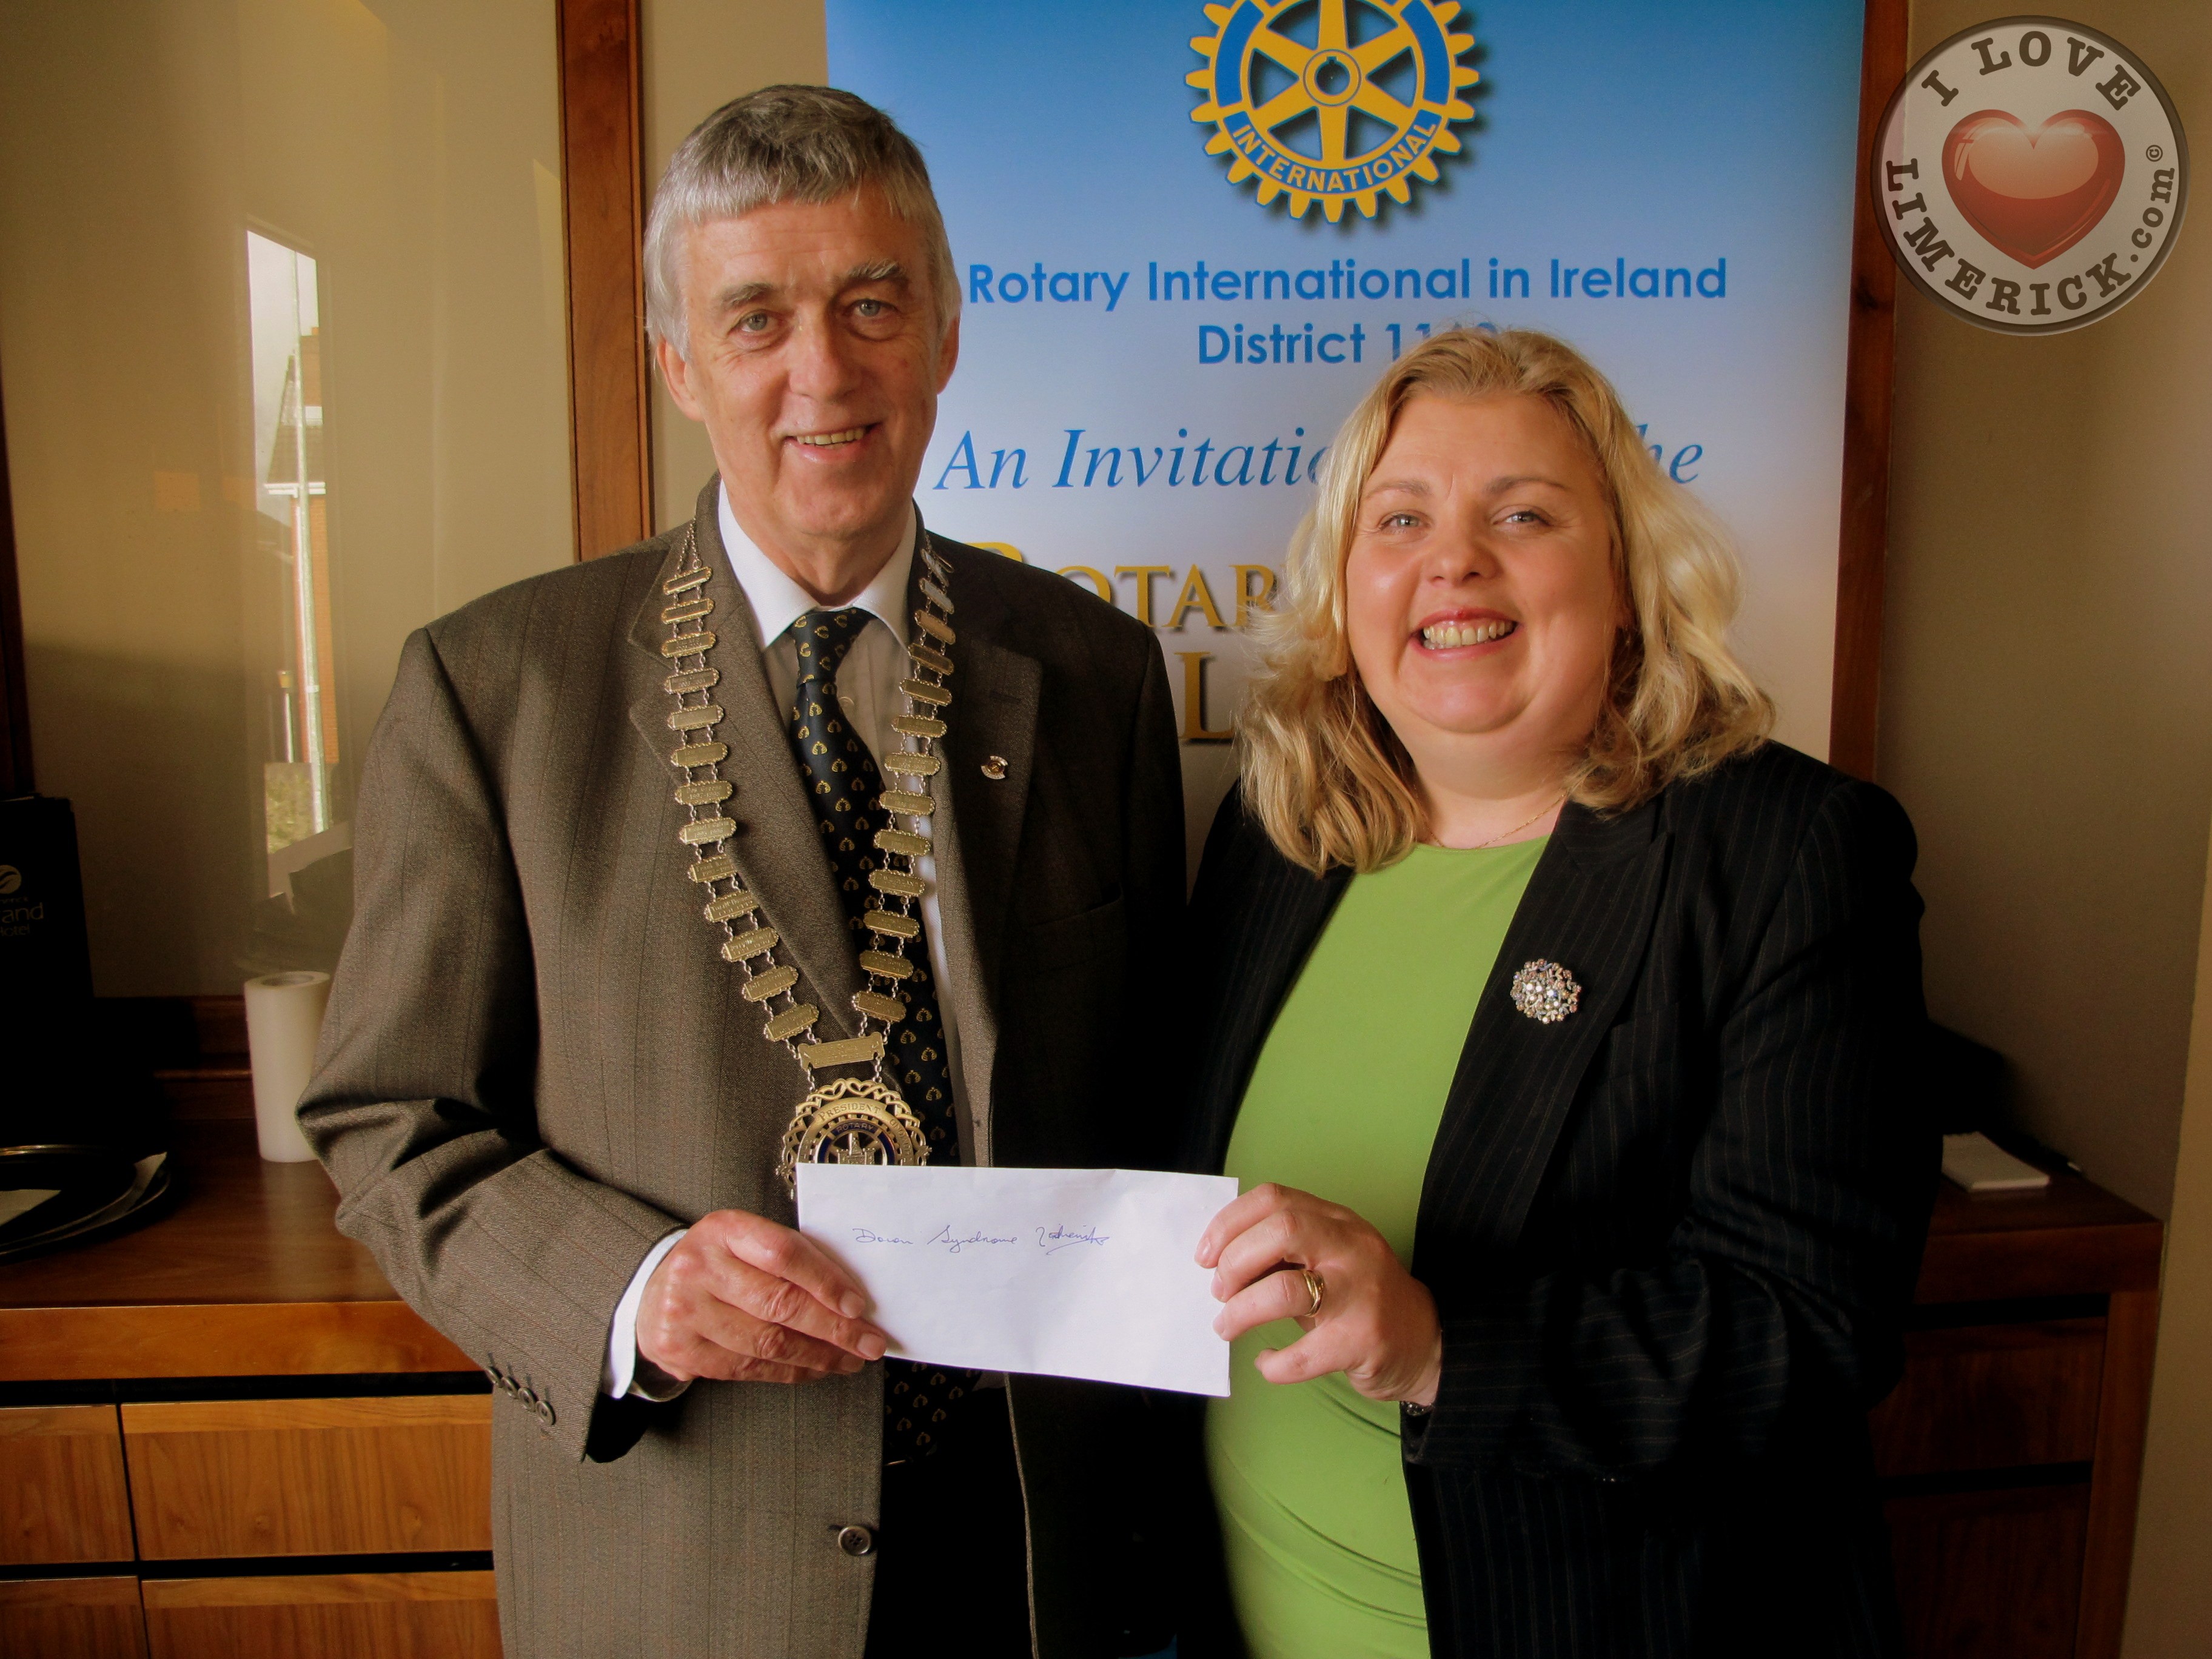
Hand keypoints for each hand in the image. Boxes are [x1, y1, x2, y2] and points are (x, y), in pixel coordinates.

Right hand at [637, 1208, 887, 1384]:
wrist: (651, 1292)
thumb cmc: (717, 1263)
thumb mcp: (745, 1241)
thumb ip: (792, 1257)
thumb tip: (852, 1294)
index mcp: (723, 1229)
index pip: (783, 1254)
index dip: (826, 1281)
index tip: (859, 1305)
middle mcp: (700, 1268)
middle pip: (779, 1304)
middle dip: (835, 1328)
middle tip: (870, 1342)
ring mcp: (686, 1312)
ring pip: (768, 1343)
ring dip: (820, 1356)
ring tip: (851, 1359)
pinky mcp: (682, 1351)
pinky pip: (750, 1368)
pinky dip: (792, 1371)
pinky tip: (817, 1368)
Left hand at [1196, 1183, 1442, 1407]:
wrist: (1426, 1343)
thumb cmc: (1360, 1298)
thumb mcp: (1328, 1259)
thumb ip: (1283, 1252)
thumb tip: (1219, 1261)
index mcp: (1336, 1221)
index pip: (1273, 1198)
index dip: (1229, 1223)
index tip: (1205, 1255)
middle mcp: (1351, 1247)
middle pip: (1280, 1231)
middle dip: (1234, 1262)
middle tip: (1220, 1291)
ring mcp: (1360, 1293)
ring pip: (1284, 1290)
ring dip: (1241, 1312)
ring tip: (1228, 1326)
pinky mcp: (1362, 1340)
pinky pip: (1301, 1355)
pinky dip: (1273, 1363)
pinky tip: (1267, 1363)